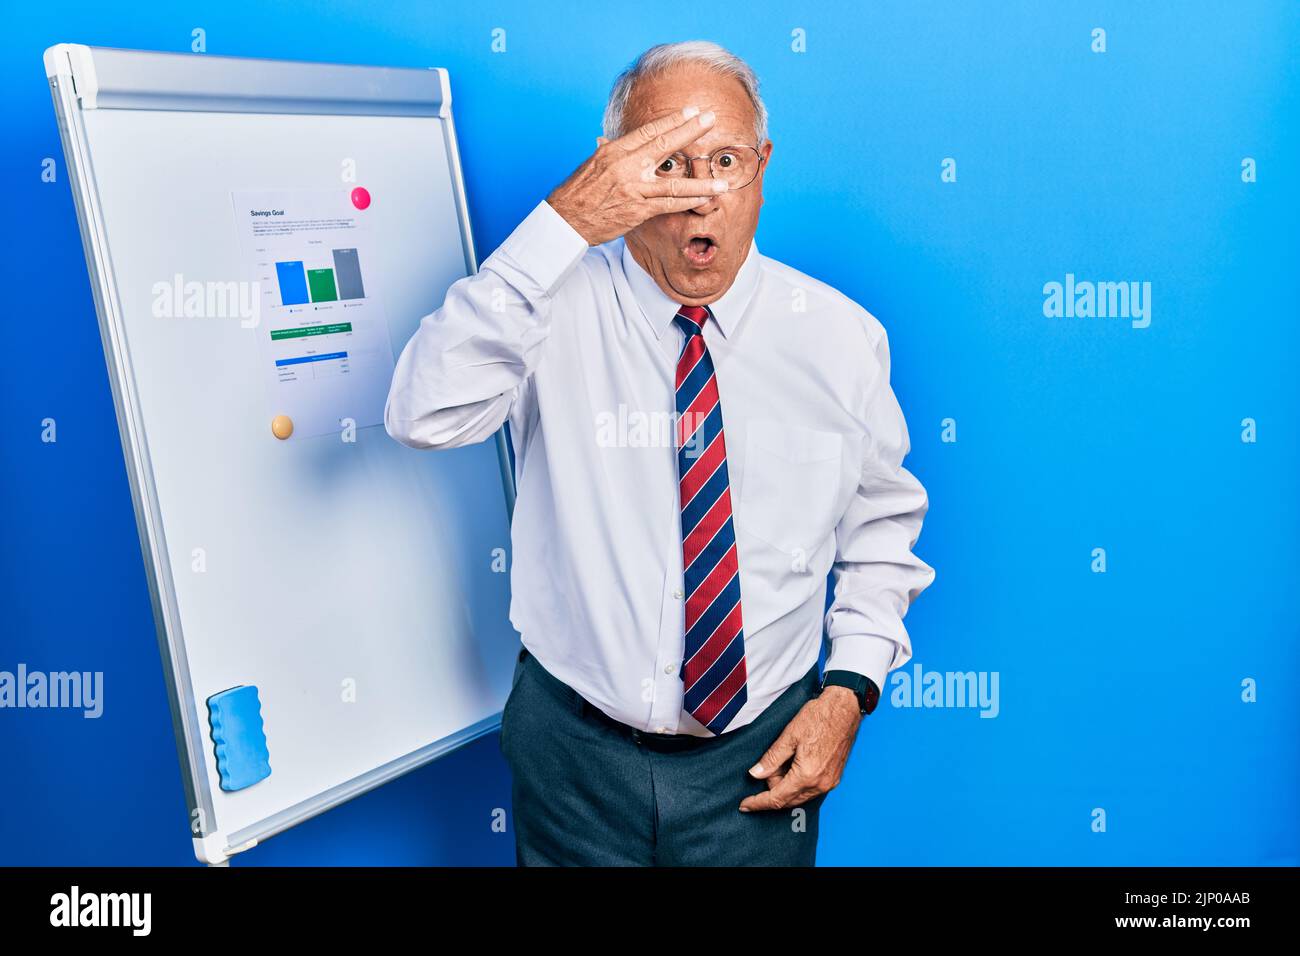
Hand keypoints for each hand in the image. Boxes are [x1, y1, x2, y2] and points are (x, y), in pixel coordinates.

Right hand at [546, 106, 730, 244]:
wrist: (565, 220)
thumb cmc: (576, 193)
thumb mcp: (591, 166)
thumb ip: (606, 153)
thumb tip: (605, 141)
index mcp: (614, 150)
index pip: (649, 130)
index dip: (673, 120)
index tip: (692, 111)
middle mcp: (626, 165)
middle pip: (665, 144)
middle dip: (691, 131)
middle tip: (712, 119)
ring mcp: (633, 188)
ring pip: (674, 182)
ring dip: (701, 181)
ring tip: (723, 181)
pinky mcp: (637, 210)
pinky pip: (669, 205)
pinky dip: (689, 203)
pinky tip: (706, 200)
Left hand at [739, 686, 861, 811]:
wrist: (844, 708)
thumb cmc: (819, 717)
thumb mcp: (789, 736)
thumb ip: (771, 759)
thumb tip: (756, 774)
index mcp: (806, 775)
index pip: (777, 798)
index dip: (758, 803)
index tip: (745, 805)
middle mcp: (820, 784)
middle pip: (788, 800)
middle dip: (773, 788)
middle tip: (767, 767)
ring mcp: (829, 782)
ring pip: (799, 796)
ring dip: (786, 785)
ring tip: (782, 761)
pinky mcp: (834, 777)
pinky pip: (811, 790)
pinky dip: (798, 783)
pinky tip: (793, 765)